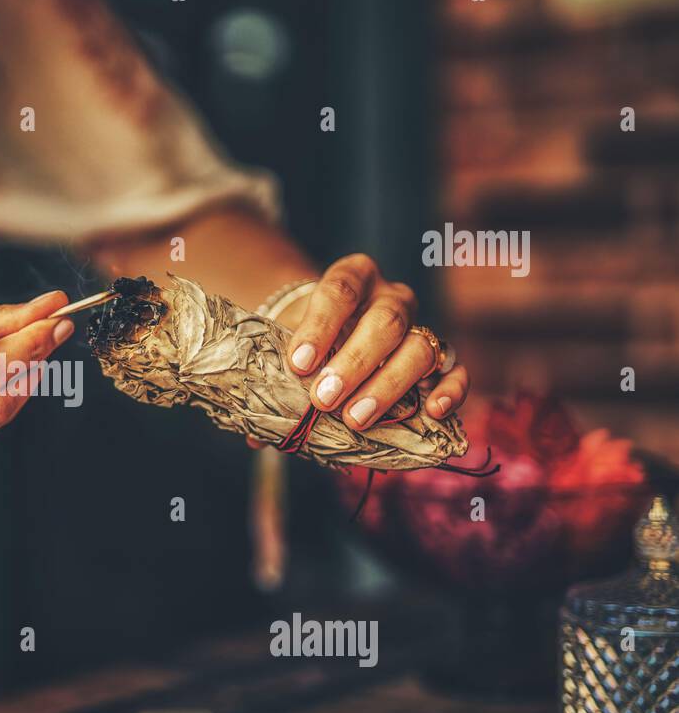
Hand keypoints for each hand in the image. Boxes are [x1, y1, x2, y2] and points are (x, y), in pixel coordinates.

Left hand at [283, 254, 469, 431]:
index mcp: (352, 278)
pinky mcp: (442, 357)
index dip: (320, 327)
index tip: (299, 364)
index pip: (340, 289)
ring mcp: (420, 325)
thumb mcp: (290, 347)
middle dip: (354, 363)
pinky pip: (456, 369)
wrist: (340, 336)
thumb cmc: (311, 342)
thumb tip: (257, 434)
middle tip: (324, 399)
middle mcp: (391, 297)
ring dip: (388, 385)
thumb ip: (276, 379)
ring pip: (420, 347)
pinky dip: (450, 390)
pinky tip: (431, 412)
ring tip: (355, 418)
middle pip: (385, 321)